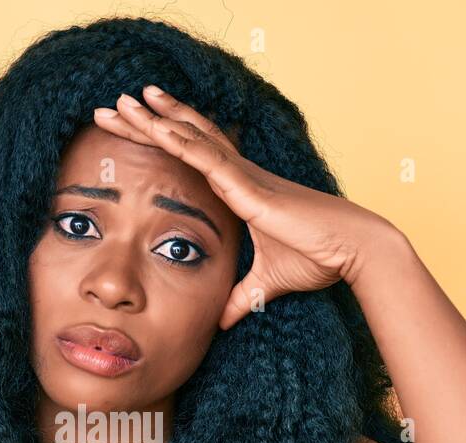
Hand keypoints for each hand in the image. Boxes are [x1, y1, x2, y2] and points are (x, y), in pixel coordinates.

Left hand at [93, 84, 399, 328]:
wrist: (353, 251)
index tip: (130, 127)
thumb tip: (220, 321)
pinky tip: (159, 126)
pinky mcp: (251, 188)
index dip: (161, 138)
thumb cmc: (319, 258)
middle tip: (112, 104)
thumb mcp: (265, 283)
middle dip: (147, 121)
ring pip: (191, 139)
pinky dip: (183, 142)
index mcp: (240, 189)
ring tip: (126, 98)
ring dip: (156, 119)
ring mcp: (244, 177)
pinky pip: (210, 160)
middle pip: (184, 137)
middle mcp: (238, 174)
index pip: (191, 156)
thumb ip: (240, 299)